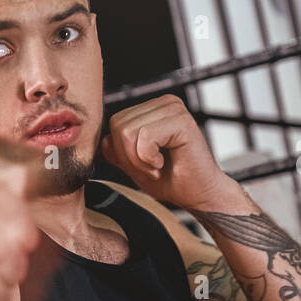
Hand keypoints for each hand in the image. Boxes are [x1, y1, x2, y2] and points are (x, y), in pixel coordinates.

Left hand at [100, 94, 237, 209]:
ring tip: (158, 167)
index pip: (114, 124)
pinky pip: (143, 138)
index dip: (122, 152)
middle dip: (129, 156)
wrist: (200, 197)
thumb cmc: (170, 181)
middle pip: (118, 126)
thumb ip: (116, 149)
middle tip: (151, 168)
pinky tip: (164, 164)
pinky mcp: (181, 120)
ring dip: (139, 160)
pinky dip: (148, 159)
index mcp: (153, 109)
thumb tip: (99, 139)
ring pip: (127, 132)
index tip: (145, 166)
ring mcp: (174, 108)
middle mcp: (164, 103)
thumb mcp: (133, 164)